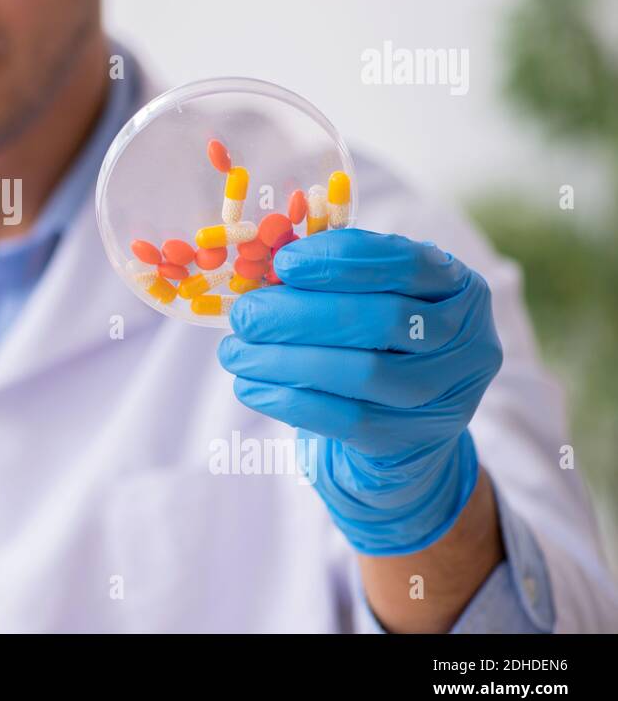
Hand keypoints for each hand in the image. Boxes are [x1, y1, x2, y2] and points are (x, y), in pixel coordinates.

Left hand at [217, 229, 502, 555]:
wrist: (410, 429)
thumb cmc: (383, 342)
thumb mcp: (378, 298)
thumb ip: (338, 276)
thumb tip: (267, 263)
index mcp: (458, 288)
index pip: (404, 264)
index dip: (339, 261)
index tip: (283, 263)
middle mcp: (465, 341)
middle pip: (381, 320)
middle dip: (301, 314)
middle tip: (245, 315)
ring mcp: (443, 395)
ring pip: (361, 372)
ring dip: (284, 359)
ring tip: (235, 351)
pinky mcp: (409, 439)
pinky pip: (343, 419)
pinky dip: (288, 400)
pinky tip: (249, 386)